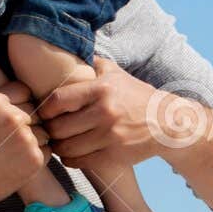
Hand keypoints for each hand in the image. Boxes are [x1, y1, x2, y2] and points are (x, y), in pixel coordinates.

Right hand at [0, 82, 48, 211]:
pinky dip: (36, 155)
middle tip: (10, 136)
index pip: (23, 90)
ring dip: (34, 138)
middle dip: (25, 121)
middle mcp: (13, 118)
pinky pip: (47, 150)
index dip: (19, 101)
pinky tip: (18, 161)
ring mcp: (25, 139)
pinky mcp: (34, 160)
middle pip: (34, 111)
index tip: (11, 114)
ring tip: (14, 149)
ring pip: (43, 131)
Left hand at [39, 56, 195, 168]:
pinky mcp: (115, 155)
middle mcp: (105, 112)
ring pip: (67, 147)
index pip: (59, 99)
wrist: (168, 122)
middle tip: (48, 129)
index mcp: (102, 89)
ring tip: (57, 141)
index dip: (45, 108)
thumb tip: (72, 50)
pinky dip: (70, 159)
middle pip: (58, 127)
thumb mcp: (118, 74)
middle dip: (49, 129)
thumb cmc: (136, 97)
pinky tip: (70, 154)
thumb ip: (94, 64)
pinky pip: (80, 161)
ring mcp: (110, 136)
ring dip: (58, 146)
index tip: (44, 111)